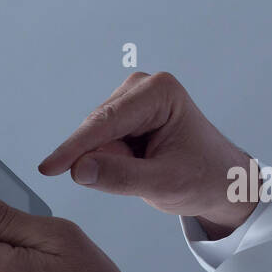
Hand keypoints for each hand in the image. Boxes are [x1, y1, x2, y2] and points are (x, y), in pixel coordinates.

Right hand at [38, 71, 256, 238]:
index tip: (49, 168)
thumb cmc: (204, 177)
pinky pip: (101, 144)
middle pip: (97, 129)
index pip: (106, 121)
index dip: (75, 147)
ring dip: (112, 162)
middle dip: (107, 159)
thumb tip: (79, 169)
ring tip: (147, 170)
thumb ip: (120, 177)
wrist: (221, 181)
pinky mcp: (124, 116)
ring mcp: (131, 100)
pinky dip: (114, 161)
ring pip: (96, 138)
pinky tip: (140, 165)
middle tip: (143, 177)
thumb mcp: (164, 184)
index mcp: (159, 92)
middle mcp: (142, 88)